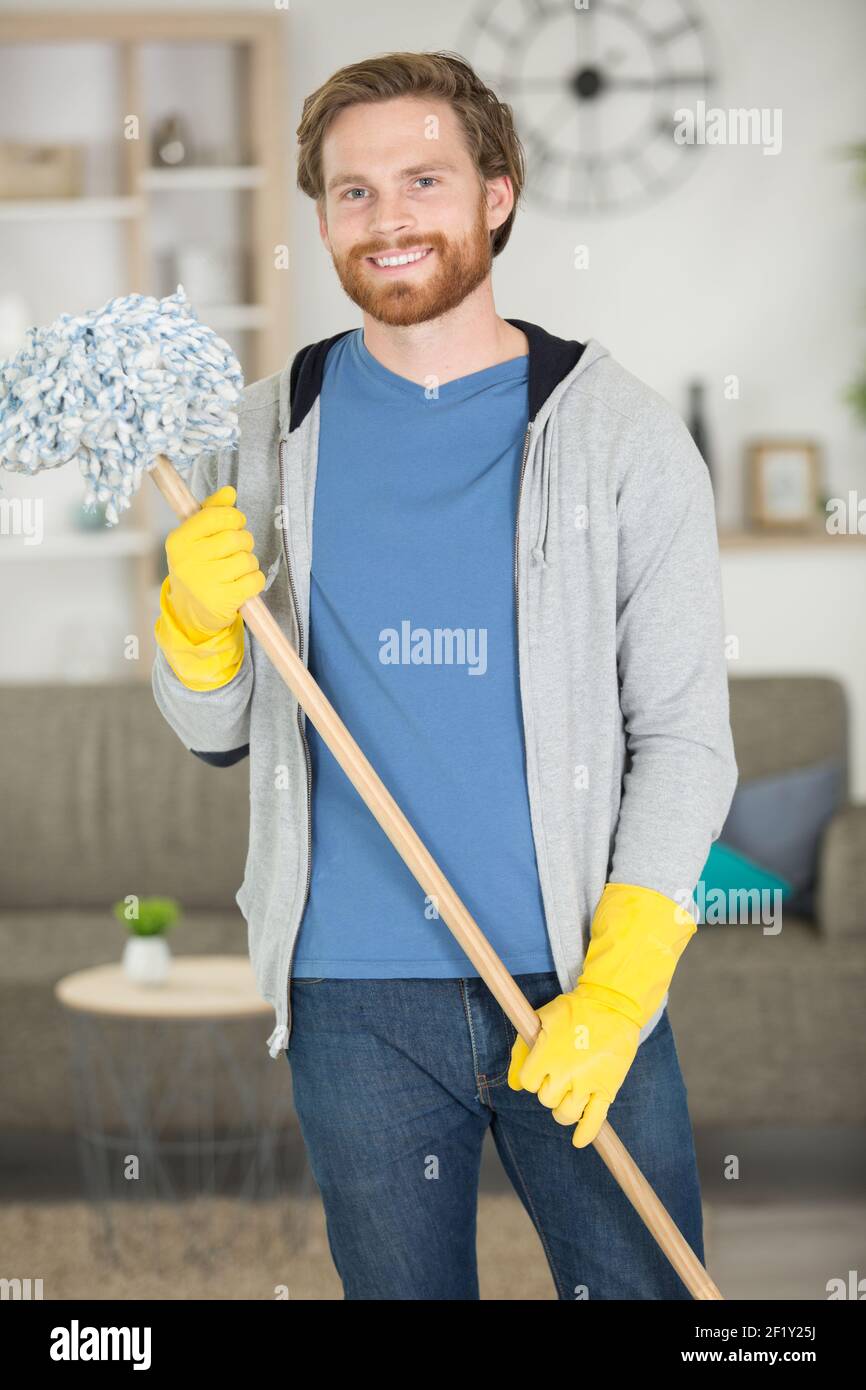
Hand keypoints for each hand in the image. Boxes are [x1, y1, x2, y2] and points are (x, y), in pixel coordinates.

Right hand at [164, 484, 264, 634]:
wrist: (189, 612)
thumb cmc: (197, 568)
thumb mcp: (195, 539)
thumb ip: (211, 512)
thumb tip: (229, 492)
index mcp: (179, 540)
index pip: (215, 517)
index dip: (233, 517)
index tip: (235, 523)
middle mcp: (188, 561)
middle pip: (235, 538)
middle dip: (244, 542)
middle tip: (236, 550)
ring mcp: (205, 582)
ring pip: (247, 559)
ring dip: (249, 563)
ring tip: (236, 570)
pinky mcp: (223, 601)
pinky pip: (255, 580)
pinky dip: (255, 580)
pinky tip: (242, 584)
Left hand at [508, 881, 696, 1147]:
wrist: (612, 1005)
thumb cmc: (574, 1010)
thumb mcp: (540, 1021)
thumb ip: (522, 1052)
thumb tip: (514, 1085)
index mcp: (545, 1055)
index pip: (528, 1083)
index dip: (533, 1077)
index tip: (541, 1068)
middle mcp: (564, 1073)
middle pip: (545, 1099)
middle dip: (548, 1090)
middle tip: (559, 1076)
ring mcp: (587, 1083)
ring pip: (565, 1114)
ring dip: (562, 1109)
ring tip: (568, 1097)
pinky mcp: (607, 1089)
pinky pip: (594, 1121)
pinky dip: (585, 1134)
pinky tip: (579, 1141)